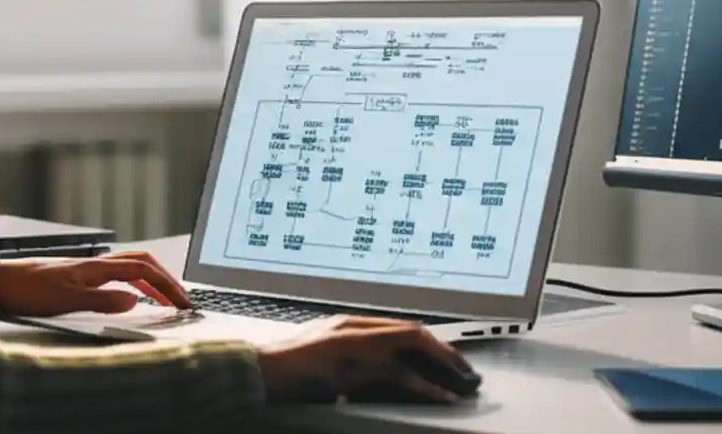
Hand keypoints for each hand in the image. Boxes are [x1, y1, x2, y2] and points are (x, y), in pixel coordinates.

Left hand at [0, 251, 191, 316]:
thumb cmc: (28, 289)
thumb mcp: (66, 299)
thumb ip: (102, 300)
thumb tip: (135, 301)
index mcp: (97, 267)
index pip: (143, 271)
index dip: (167, 286)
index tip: (182, 303)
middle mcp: (96, 264)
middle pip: (142, 264)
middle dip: (166, 280)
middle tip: (181, 301)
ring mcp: (88, 268)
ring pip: (131, 267)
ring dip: (153, 280)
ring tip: (165, 299)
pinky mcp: (79, 275)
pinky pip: (118, 274)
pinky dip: (135, 283)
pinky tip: (132, 296)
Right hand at [256, 316, 473, 403]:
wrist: (259, 370)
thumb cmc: (282, 366)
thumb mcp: (317, 352)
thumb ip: (342, 354)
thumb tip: (367, 370)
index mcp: (347, 324)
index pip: (397, 327)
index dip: (425, 341)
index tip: (443, 355)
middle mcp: (355, 328)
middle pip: (411, 331)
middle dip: (442, 350)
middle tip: (462, 368)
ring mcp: (357, 344)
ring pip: (412, 349)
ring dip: (442, 366)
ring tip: (462, 381)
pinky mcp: (356, 366)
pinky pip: (401, 375)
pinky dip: (426, 387)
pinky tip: (441, 397)